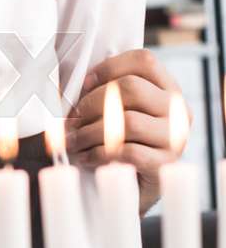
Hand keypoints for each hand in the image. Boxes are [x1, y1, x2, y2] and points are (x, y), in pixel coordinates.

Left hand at [64, 49, 192, 214]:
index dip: (109, 68)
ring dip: (90, 132)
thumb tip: (70, 86)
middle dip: (91, 104)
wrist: (132, 187)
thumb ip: (104, 91)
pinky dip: (99, 154)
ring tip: (73, 141)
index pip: (143, 61)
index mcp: (167, 87)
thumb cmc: (117, 140)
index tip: (83, 85)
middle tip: (71, 121)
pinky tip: (85, 158)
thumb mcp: (115, 110)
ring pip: (128, 121)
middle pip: (131, 89)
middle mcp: (178, 108)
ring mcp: (176, 136)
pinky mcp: (166, 163)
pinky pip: (128, 152)